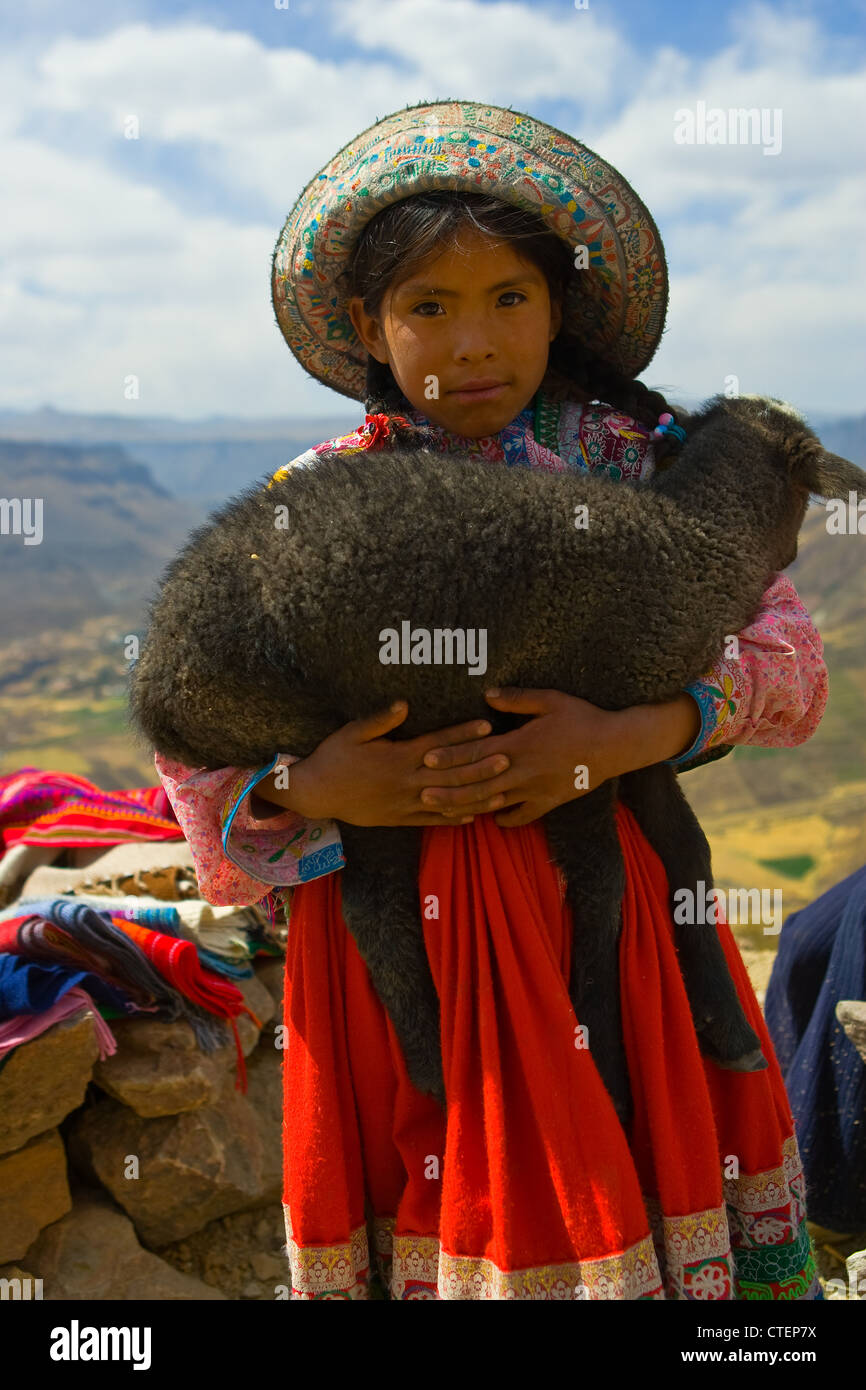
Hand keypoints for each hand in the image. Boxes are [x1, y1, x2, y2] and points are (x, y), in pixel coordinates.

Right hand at [281, 701, 510, 826]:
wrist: (315, 793)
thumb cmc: (333, 757)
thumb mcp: (352, 732)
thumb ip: (381, 719)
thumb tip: (405, 704)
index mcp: (397, 757)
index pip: (437, 744)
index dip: (463, 734)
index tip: (486, 726)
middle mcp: (405, 781)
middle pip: (450, 774)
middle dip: (480, 766)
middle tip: (507, 758)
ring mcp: (403, 803)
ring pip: (445, 800)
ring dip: (474, 797)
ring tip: (500, 792)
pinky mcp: (397, 818)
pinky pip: (429, 820)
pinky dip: (450, 818)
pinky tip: (471, 817)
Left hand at [420, 687, 625, 827]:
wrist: (614, 745)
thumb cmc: (582, 718)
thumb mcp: (550, 700)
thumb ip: (516, 699)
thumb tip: (486, 694)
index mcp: (520, 744)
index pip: (477, 752)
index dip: (451, 755)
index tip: (428, 759)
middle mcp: (523, 771)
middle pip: (477, 783)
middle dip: (448, 789)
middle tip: (421, 794)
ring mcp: (535, 790)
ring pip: (494, 803)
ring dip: (467, 807)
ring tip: (443, 811)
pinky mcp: (549, 802)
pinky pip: (522, 816)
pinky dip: (505, 819)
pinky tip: (490, 819)